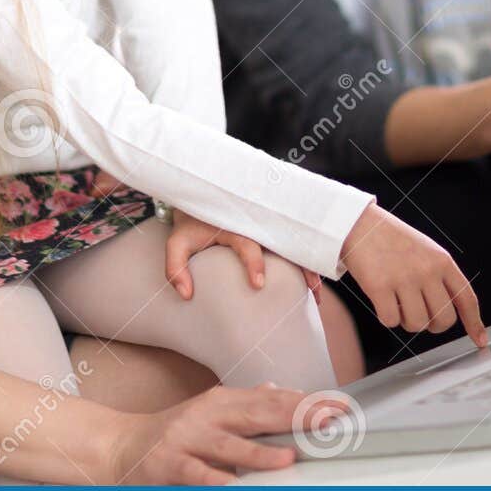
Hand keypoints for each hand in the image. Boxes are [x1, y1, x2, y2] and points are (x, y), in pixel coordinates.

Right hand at [103, 383, 346, 484]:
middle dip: (294, 416)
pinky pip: (197, 476)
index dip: (305, 402)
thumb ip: (244, 404)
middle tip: (327, 421)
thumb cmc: (171, 433)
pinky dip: (217, 482)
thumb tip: (279, 389)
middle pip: (256, 414)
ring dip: (259, 452)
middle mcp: (206, 415)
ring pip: (228, 446)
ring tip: (288, 457)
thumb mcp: (208, 413)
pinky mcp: (170, 465)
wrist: (119, 447)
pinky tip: (235, 488)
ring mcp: (187, 439)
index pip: (271, 400)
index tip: (337, 406)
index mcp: (221, 401)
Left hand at [165, 209, 319, 301]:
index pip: (247, 243)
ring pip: (293, 245)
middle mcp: (255, 222)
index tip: (258, 284)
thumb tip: (187, 294)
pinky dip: (304, 262)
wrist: (202, 195)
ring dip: (307, 267)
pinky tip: (312, 282)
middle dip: (298, 267)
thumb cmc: (192, 224)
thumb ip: (175, 267)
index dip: (253, 262)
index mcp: (233, 223)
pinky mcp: (272, 229)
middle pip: (283, 243)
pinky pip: (292, 245)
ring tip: (315, 293)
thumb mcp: (177, 242)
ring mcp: (266, 225)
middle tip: (309, 291)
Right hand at [338, 204, 486, 345]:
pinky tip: (382, 301)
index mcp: (442, 261)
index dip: (474, 323)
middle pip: (444, 320)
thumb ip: (440, 276)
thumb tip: (450, 310)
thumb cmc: (392, 240)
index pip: (466, 298)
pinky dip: (386, 317)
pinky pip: (391, 321)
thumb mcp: (426, 250)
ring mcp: (403, 278)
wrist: (359, 224)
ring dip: (407, 321)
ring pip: (417, 324)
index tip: (479, 339)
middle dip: (432, 324)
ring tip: (398, 302)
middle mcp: (426, 270)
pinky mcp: (379, 286)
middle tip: (420, 314)